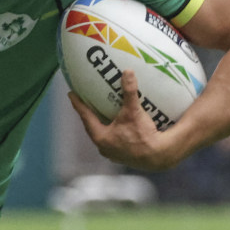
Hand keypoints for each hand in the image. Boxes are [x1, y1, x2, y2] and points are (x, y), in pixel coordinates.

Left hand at [69, 70, 186, 172]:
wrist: (159, 156)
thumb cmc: (142, 136)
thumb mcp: (133, 112)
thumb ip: (129, 92)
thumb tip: (127, 72)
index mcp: (100, 137)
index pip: (85, 117)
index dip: (78, 104)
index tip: (71, 94)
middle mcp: (104, 147)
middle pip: (93, 126)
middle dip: (90, 114)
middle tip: (86, 101)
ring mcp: (114, 153)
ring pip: (104, 134)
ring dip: (103, 123)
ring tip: (102, 112)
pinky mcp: (125, 155)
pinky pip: (115, 139)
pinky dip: (115, 130)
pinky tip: (120, 124)